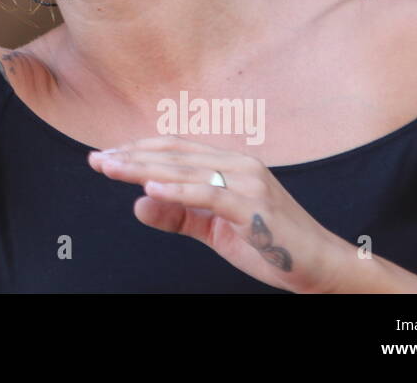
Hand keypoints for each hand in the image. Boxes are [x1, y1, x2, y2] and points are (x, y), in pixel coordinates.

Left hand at [88, 135, 350, 292]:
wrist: (321, 267)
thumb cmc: (269, 244)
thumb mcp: (214, 230)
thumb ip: (179, 215)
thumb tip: (138, 204)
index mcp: (230, 164)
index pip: (175, 150)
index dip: (138, 150)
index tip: (106, 156)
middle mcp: (238, 165)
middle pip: (174, 155)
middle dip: (131, 156)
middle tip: (96, 158)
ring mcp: (248, 183)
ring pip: (185, 170)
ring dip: (143, 168)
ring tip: (111, 167)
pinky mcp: (254, 207)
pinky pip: (208, 195)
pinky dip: (177, 190)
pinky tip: (149, 188)